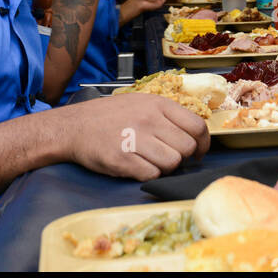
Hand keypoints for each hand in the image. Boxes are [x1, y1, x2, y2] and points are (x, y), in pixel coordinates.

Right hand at [58, 93, 209, 179]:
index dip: (204, 143)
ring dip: (166, 167)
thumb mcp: (142, 103)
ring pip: (172, 163)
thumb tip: (195, 134)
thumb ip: (168, 115)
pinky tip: (139, 166)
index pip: (197, 126)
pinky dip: (150, 174)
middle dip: (183, 156)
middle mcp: (149, 120)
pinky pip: (152, 174)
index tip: (199, 151)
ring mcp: (135, 139)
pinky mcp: (122, 159)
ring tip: (153, 161)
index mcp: (158, 104)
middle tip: (170, 156)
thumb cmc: (111, 116)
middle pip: (187, 147)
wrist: (74, 127)